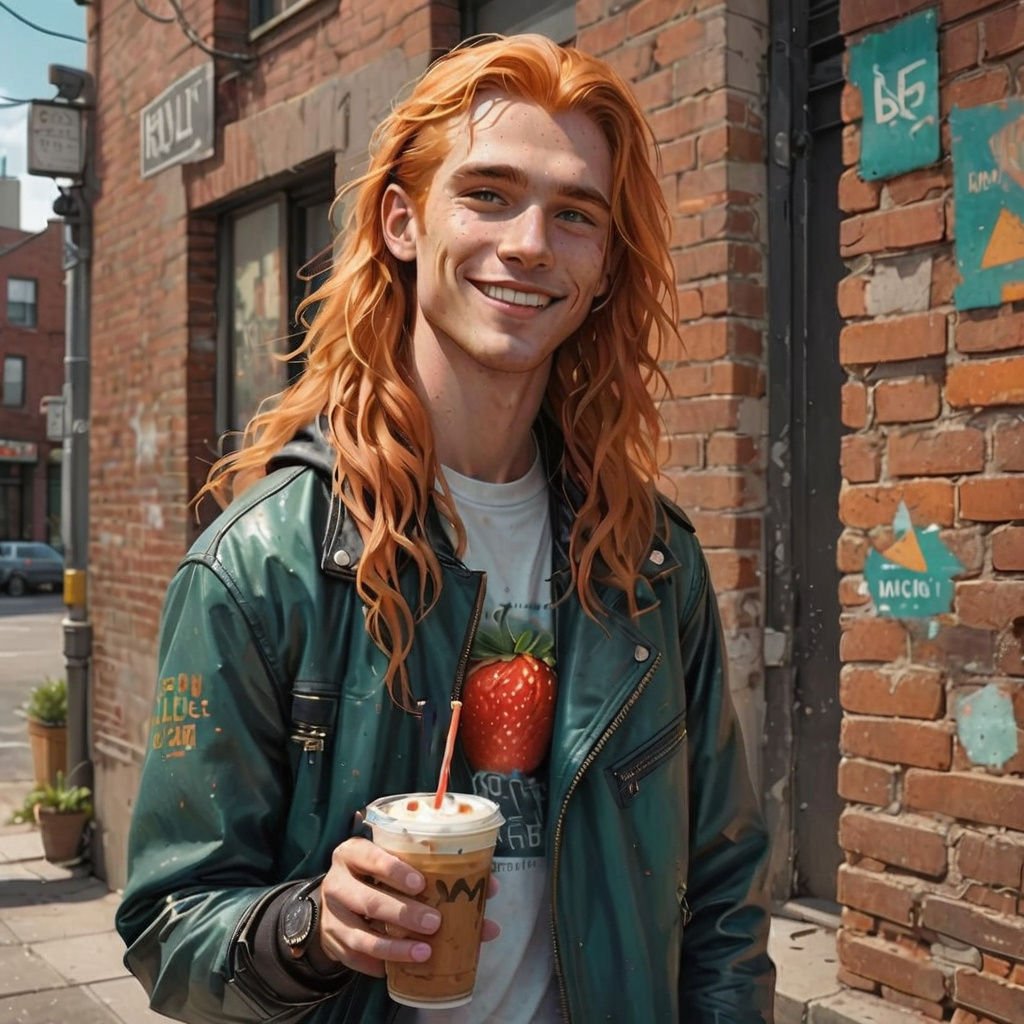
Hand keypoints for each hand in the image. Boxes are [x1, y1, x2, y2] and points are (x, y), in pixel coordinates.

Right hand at [317, 836, 498, 977]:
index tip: (421, 883)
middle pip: (368, 900)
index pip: (369, 856)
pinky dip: (378, 964)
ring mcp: (332, 915)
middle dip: (404, 913)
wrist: (335, 898)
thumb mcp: (396, 864)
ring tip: (425, 952)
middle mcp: (337, 882)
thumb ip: (435, 873)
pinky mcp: (333, 943)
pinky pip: (355, 958)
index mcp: (353, 853)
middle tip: (434, 922)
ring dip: (395, 947)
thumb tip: (491, 889)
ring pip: (361, 936)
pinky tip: (397, 969)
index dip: (393, 869)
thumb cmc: (379, 875)